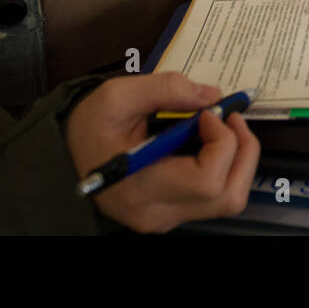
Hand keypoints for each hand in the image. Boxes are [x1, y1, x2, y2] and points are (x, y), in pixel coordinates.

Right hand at [65, 72, 259, 232]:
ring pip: (228, 199)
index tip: (209, 111)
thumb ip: (167, 89)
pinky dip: (225, 166)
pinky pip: (215, 197)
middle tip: (232, 116)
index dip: (222, 142)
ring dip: (239, 159)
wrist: (66, 155)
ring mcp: (165, 218)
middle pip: (227, 195)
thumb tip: (213, 96)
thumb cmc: (89, 127)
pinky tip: (211, 141)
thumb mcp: (117, 95)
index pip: (206, 180)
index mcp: (139, 187)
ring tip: (225, 126)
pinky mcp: (172, 213)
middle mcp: (156, 212)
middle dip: (243, 150)